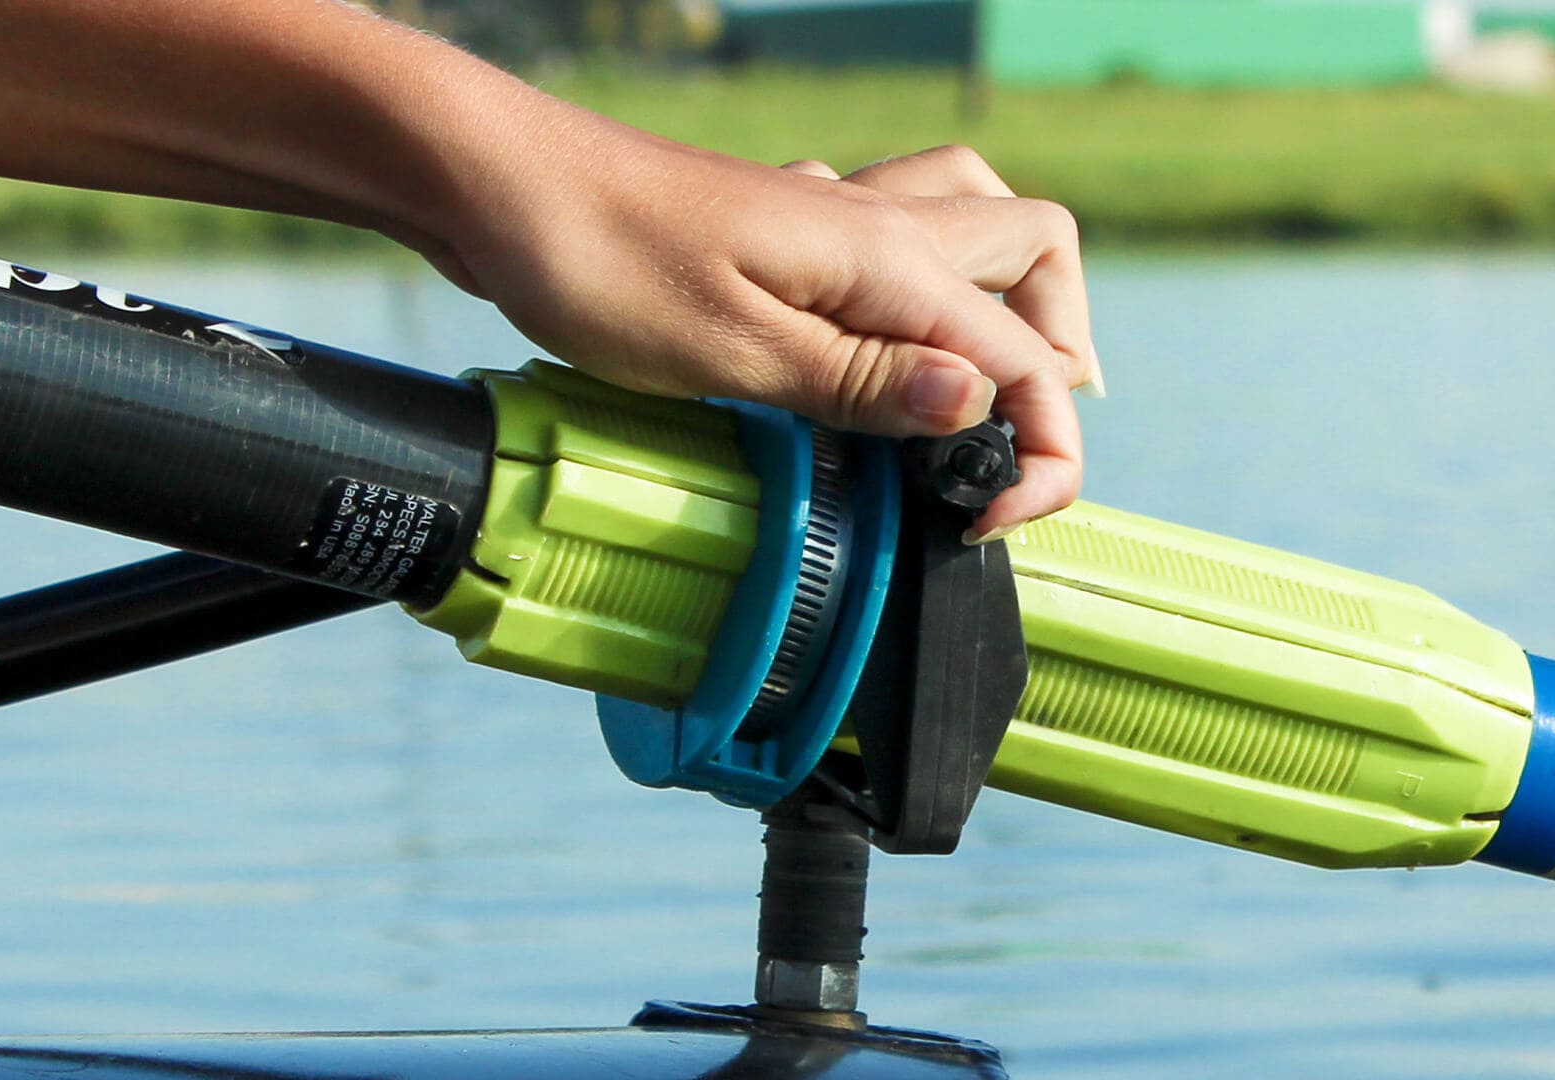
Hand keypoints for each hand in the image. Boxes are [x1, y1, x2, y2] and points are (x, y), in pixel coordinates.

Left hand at [422, 103, 1095, 539]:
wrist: (498, 182)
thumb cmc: (601, 262)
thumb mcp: (735, 351)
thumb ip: (864, 383)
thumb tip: (982, 406)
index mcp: (888, 261)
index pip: (1029, 356)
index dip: (1042, 450)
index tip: (982, 519)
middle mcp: (882, 226)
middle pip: (1039, 257)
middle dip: (1056, 355)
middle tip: (1005, 447)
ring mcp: (837, 218)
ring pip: (979, 225)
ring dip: (1006, 301)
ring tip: (979, 389)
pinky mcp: (792, 228)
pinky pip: (899, 232)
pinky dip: (921, 286)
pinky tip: (873, 339)